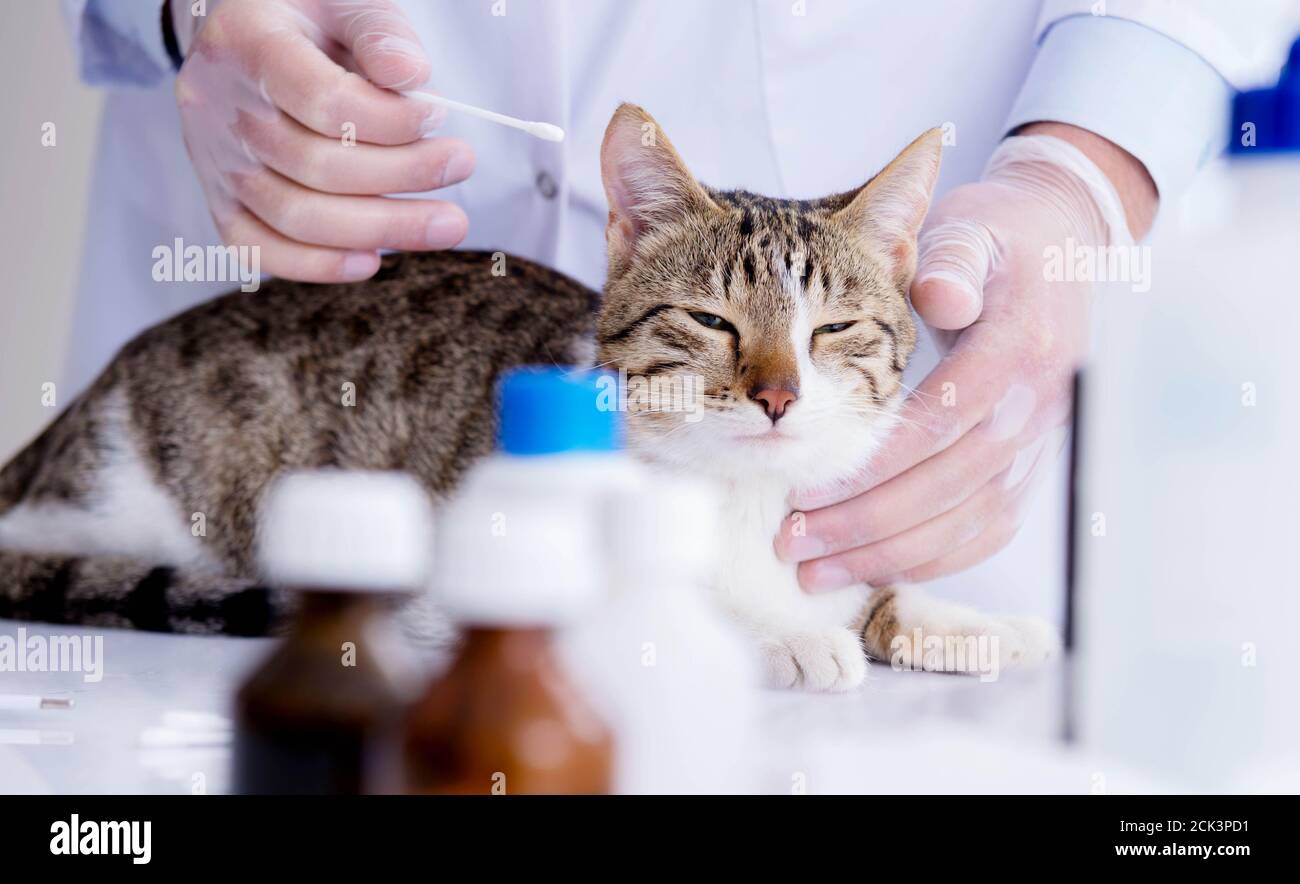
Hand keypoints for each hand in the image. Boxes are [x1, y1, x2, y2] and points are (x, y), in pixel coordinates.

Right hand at [172, 0, 473, 281]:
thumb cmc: (308, 21)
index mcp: (246, 44)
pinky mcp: (221, 200)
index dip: (391, 119)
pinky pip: (259, 250)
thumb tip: (412, 74)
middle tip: (461, 165)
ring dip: (382, 228)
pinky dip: (318, 265)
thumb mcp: (345, 1)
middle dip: (404, 174)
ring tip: (447, 223)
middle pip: (315, 166)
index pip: (321, 99)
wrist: (246, 34)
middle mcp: (218, 106)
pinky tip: (373, 260)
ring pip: (295, 216)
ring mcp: (212, 159)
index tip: (438, 114)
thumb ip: (380, 31)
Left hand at [775, 124, 1154, 589]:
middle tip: (794, 545)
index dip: (873, 466)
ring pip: (969, 520)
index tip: (806, 491)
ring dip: (891, 554)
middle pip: (949, 485)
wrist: (1068, 246)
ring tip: (818, 572)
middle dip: (866, 524)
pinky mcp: (1033, 462)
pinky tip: (878, 568)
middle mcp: (1037, 405)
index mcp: (1017, 349)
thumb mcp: (974, 227)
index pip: (941, 423)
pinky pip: (991, 527)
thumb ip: (953, 260)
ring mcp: (1041, 440)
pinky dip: (935, 557)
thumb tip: (942, 298)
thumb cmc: (1001, 238)